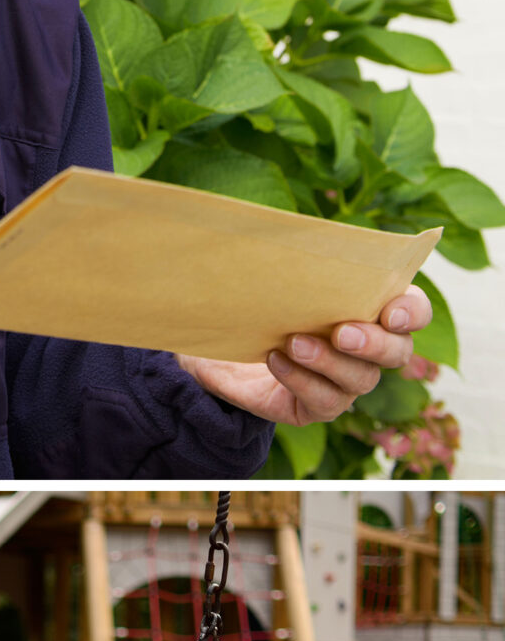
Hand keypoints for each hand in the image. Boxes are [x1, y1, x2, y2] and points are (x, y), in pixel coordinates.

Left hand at [175, 286, 431, 426]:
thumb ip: (297, 265)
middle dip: (373, 342)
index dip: (412, 313)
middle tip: (342, 332)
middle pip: (397, 352)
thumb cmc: (264, 311)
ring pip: (360, 378)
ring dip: (329, 361)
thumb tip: (285, 234)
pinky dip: (300, 380)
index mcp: (373, 312)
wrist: (227, 355)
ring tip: (295, 343)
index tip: (391, 313)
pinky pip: (323, 400)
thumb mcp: (277, 284)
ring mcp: (348, 382)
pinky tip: (275, 360)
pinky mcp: (320, 406)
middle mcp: (371, 351)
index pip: (414, 312)